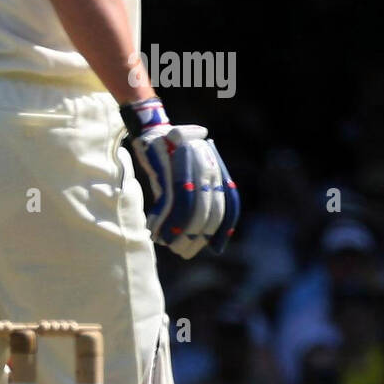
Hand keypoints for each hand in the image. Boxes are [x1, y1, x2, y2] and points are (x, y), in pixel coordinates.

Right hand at [121, 98, 239, 258]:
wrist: (155, 131)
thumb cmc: (173, 154)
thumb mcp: (191, 171)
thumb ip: (198, 191)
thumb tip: (198, 224)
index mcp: (215, 171)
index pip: (228, 204)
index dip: (223, 229)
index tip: (215, 247)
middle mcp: (206, 170)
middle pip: (208, 213)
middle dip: (197, 238)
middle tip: (185, 253)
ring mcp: (187, 170)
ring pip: (189, 211)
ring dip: (179, 234)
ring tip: (170, 246)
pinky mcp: (167, 171)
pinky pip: (170, 203)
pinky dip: (164, 221)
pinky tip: (156, 232)